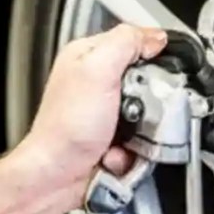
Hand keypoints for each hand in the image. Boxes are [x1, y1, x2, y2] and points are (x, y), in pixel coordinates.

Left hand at [18, 24, 167, 202]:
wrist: (55, 177)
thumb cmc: (65, 128)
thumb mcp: (98, 70)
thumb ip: (126, 43)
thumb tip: (154, 37)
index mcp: (88, 56)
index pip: (134, 41)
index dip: (153, 55)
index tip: (158, 73)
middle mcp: (94, 82)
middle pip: (146, 82)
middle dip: (150, 101)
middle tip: (138, 110)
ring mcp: (103, 113)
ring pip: (147, 115)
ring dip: (142, 131)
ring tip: (124, 136)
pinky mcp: (111, 140)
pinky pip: (139, 141)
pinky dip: (132, 152)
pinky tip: (114, 153)